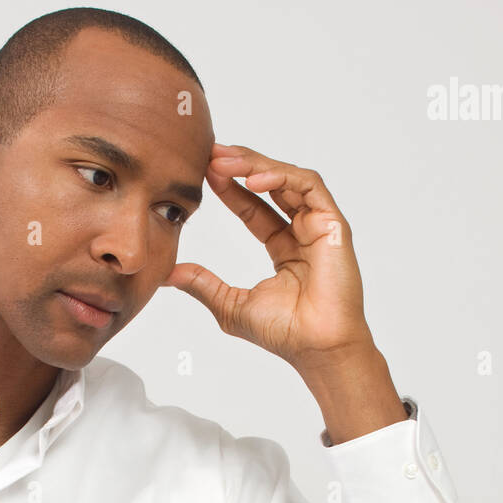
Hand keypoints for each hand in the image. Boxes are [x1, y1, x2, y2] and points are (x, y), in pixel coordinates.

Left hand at [164, 141, 406, 441]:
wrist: (315, 348)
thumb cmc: (285, 334)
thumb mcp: (230, 305)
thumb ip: (203, 285)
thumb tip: (168, 274)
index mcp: (284, 249)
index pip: (254, 207)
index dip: (230, 188)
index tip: (204, 173)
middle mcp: (303, 233)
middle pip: (272, 185)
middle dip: (241, 166)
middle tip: (210, 154)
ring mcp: (320, 227)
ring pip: (289, 179)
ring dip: (257, 165)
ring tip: (225, 161)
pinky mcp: (333, 225)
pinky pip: (309, 187)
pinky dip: (282, 177)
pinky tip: (254, 179)